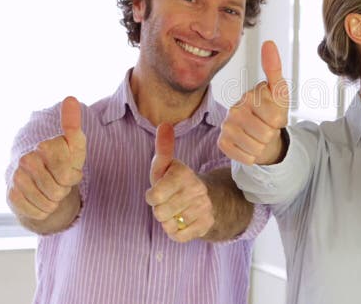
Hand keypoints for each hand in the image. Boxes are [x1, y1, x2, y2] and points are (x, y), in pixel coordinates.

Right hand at [8, 96, 85, 219]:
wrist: (45, 185)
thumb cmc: (65, 163)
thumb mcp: (76, 146)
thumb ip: (73, 124)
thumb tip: (70, 98)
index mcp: (44, 146)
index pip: (66, 169)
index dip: (73, 175)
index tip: (70, 170)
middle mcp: (27, 160)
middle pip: (58, 187)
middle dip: (65, 189)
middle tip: (61, 182)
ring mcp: (17, 178)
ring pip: (48, 200)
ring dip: (56, 200)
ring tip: (52, 190)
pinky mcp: (12, 195)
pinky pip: (38, 211)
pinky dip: (45, 210)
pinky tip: (42, 200)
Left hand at [146, 123, 213, 241]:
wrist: (208, 200)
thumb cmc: (178, 182)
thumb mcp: (168, 165)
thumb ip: (163, 147)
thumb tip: (164, 124)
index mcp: (184, 174)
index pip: (153, 196)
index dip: (152, 196)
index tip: (160, 191)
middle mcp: (196, 190)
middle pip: (159, 213)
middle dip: (160, 209)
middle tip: (170, 202)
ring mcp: (202, 209)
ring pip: (168, 225)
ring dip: (168, 221)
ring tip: (177, 211)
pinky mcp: (205, 225)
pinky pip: (178, 236)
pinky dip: (176, 232)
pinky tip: (183, 222)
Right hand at [219, 40, 289, 165]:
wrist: (261, 135)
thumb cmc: (272, 112)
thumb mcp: (279, 93)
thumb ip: (274, 69)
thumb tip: (268, 42)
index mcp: (249, 95)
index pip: (276, 117)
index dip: (281, 121)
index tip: (276, 116)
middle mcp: (234, 109)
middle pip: (266, 133)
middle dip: (272, 134)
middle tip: (267, 128)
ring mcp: (227, 126)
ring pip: (256, 147)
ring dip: (263, 146)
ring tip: (260, 136)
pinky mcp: (222, 143)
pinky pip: (245, 157)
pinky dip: (252, 156)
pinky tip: (250, 146)